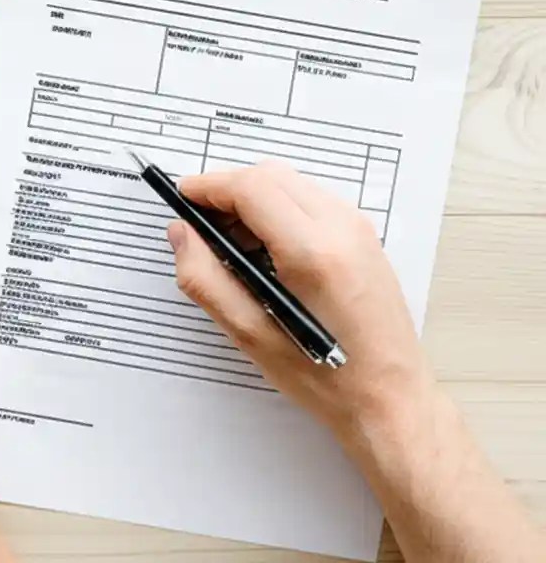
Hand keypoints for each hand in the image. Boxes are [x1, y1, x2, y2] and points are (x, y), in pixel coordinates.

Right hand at [168, 161, 435, 437]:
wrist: (390, 397)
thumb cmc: (326, 378)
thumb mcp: (250, 334)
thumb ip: (205, 279)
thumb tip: (181, 234)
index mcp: (312, 253)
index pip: (251, 188)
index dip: (209, 186)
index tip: (182, 197)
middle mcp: (341, 229)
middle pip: (271, 175)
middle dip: (228, 188)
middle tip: (200, 222)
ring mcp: (359, 229)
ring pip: (292, 183)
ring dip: (254, 197)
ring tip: (230, 241)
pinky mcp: (365, 237)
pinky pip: (312, 200)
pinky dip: (279, 208)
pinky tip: (264, 248)